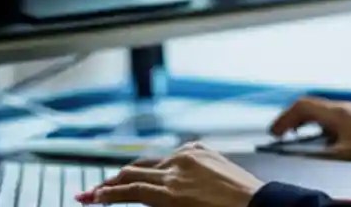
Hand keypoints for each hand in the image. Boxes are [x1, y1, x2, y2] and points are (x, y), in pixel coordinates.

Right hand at [78, 142, 263, 206]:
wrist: (260, 206)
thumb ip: (158, 204)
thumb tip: (142, 198)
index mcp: (172, 193)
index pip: (128, 191)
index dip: (105, 194)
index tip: (90, 197)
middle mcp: (177, 170)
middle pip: (132, 172)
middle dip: (109, 182)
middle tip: (92, 191)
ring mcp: (189, 156)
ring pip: (151, 162)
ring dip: (134, 172)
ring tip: (119, 181)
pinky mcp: (201, 149)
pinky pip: (174, 155)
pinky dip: (164, 164)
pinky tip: (160, 172)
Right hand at [269, 97, 350, 167]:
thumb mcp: (338, 155)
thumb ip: (314, 151)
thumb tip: (292, 150)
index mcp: (336, 113)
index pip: (302, 106)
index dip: (285, 118)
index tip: (274, 132)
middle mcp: (342, 106)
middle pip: (309, 105)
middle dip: (292, 118)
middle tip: (280, 133)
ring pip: (321, 108)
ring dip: (305, 119)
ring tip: (295, 134)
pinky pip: (332, 112)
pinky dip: (318, 121)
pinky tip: (319, 135)